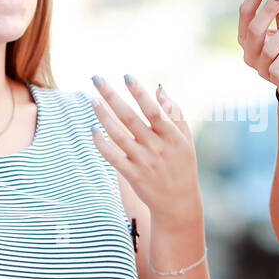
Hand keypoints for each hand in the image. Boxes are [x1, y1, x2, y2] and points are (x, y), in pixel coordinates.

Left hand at [88, 75, 198, 226]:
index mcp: (172, 136)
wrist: (178, 202)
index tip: (126, 76)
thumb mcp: (186, 139)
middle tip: (96, 79)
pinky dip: (102, 143)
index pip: (153, 111)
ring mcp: (143, 162)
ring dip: (103, 116)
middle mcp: (156, 148)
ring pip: (118, 135)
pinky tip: (93, 129)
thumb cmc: (182, 165)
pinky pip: (113, 157)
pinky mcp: (132, 175)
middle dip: (112, 96)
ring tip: (92, 99)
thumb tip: (160, 89)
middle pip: (130, 118)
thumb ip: (175, 113)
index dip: (140, 93)